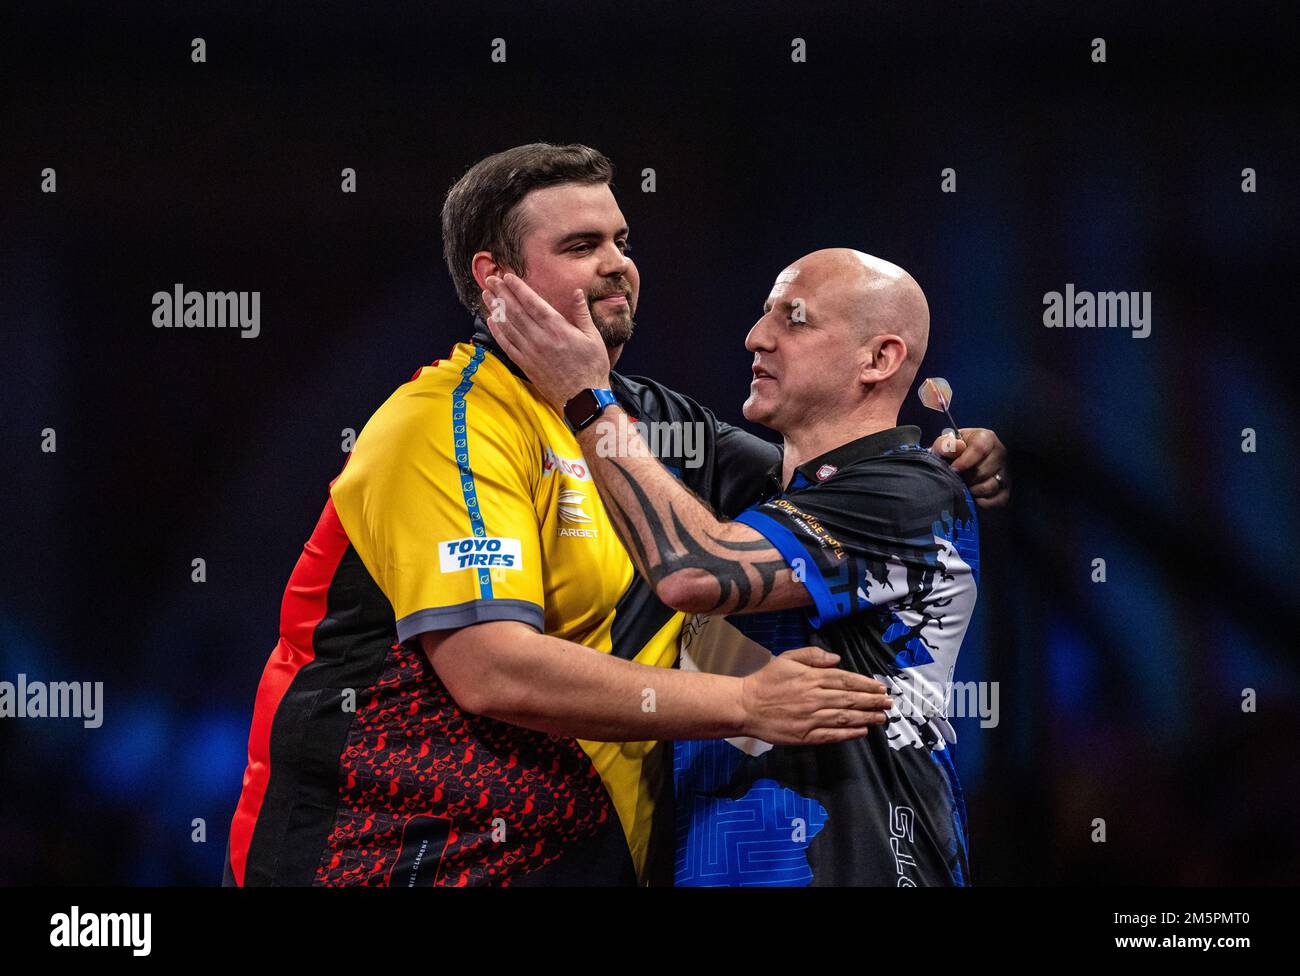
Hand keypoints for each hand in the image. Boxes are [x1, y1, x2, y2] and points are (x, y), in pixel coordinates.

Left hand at [481, 273, 611, 410]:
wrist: (583, 399)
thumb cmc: (592, 367)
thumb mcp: (593, 337)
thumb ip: (582, 313)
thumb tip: (577, 292)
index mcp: (558, 329)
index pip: (532, 303)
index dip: (518, 288)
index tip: (507, 277)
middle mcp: (540, 338)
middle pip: (516, 311)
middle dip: (501, 293)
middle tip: (489, 279)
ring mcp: (531, 352)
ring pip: (508, 326)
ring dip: (495, 308)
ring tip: (486, 295)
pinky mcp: (526, 365)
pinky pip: (507, 345)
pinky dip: (498, 332)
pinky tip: (491, 321)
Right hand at [739, 646, 891, 744]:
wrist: (745, 706)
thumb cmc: (766, 681)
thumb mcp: (787, 658)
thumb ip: (812, 655)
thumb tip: (836, 659)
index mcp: (811, 678)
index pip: (846, 680)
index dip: (866, 684)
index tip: (880, 687)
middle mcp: (814, 697)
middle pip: (850, 699)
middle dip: (872, 701)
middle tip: (889, 703)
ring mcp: (811, 718)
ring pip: (845, 717)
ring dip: (867, 717)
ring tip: (882, 717)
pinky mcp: (805, 735)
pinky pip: (832, 734)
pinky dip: (849, 733)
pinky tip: (862, 731)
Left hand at [931, 427, 1009, 507]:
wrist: (959, 461)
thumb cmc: (953, 451)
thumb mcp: (945, 443)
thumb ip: (946, 444)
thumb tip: (958, 447)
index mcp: (986, 438)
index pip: (980, 449)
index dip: (964, 461)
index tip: (953, 469)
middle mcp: (1000, 453)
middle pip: (983, 471)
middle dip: (966, 478)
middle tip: (957, 478)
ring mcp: (1005, 472)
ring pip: (991, 486)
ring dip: (973, 490)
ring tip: (964, 486)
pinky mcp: (1006, 488)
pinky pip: (999, 500)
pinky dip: (984, 502)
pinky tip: (974, 498)